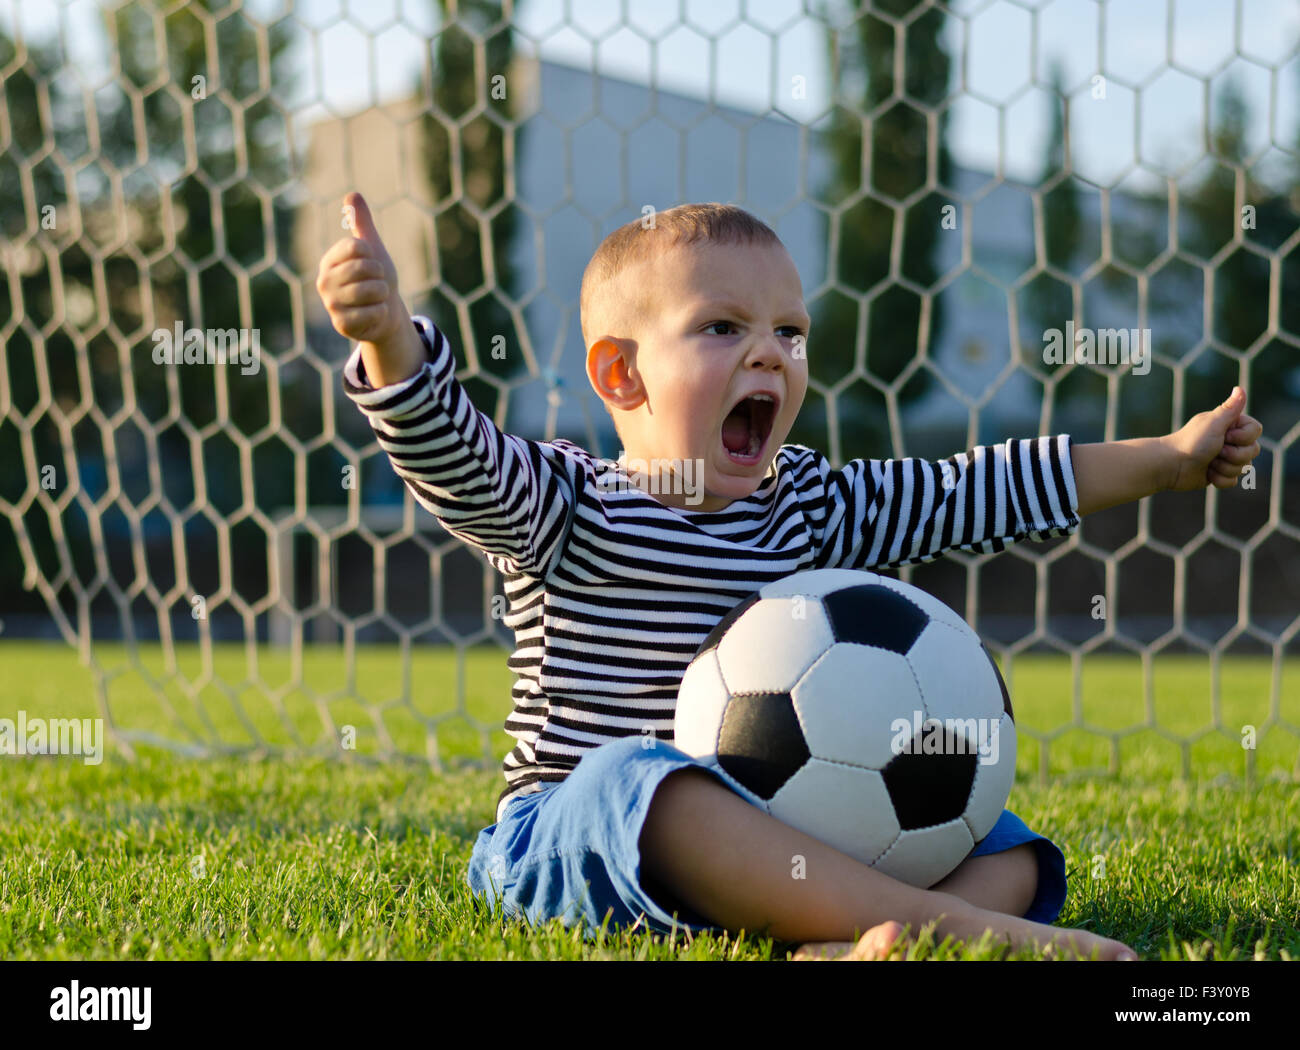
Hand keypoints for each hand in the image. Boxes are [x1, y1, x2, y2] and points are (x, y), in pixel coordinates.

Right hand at [316, 191, 406, 345]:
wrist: (383, 313)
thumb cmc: (375, 278)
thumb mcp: (371, 248)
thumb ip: (361, 222)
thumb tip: (352, 194)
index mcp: (330, 260)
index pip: (356, 247)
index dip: (372, 254)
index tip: (371, 262)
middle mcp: (325, 281)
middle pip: (365, 268)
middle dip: (380, 275)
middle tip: (376, 283)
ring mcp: (331, 304)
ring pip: (371, 290)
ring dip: (383, 294)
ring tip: (377, 298)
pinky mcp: (342, 325)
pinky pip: (374, 312)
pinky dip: (382, 312)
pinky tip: (375, 314)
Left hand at [1161, 387, 1262, 491]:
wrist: (1171, 465)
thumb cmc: (1192, 442)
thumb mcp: (1213, 423)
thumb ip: (1230, 408)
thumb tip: (1240, 388)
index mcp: (1229, 425)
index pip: (1256, 430)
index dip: (1244, 437)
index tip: (1226, 436)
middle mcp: (1229, 440)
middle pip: (1253, 451)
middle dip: (1235, 455)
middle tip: (1216, 451)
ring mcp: (1225, 458)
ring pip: (1244, 467)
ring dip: (1225, 467)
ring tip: (1208, 463)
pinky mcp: (1219, 473)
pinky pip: (1233, 481)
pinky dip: (1220, 479)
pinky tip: (1207, 473)